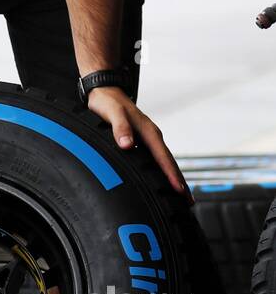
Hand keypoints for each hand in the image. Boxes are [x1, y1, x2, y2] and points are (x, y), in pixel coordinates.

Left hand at [85, 87, 191, 202]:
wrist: (104, 91)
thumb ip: (120, 128)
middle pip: (169, 162)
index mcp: (148, 131)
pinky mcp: (141, 140)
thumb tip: (127, 146)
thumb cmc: (108, 102)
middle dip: (180, 182)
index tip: (180, 191)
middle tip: (189, 202)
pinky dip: (162, 171)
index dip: (171, 175)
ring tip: (181, 196)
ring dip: (173, 178)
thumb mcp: (112, 113)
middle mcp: (151, 136)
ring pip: (164, 162)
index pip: (163, 158)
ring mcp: (148, 138)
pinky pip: (155, 159)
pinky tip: (161, 181)